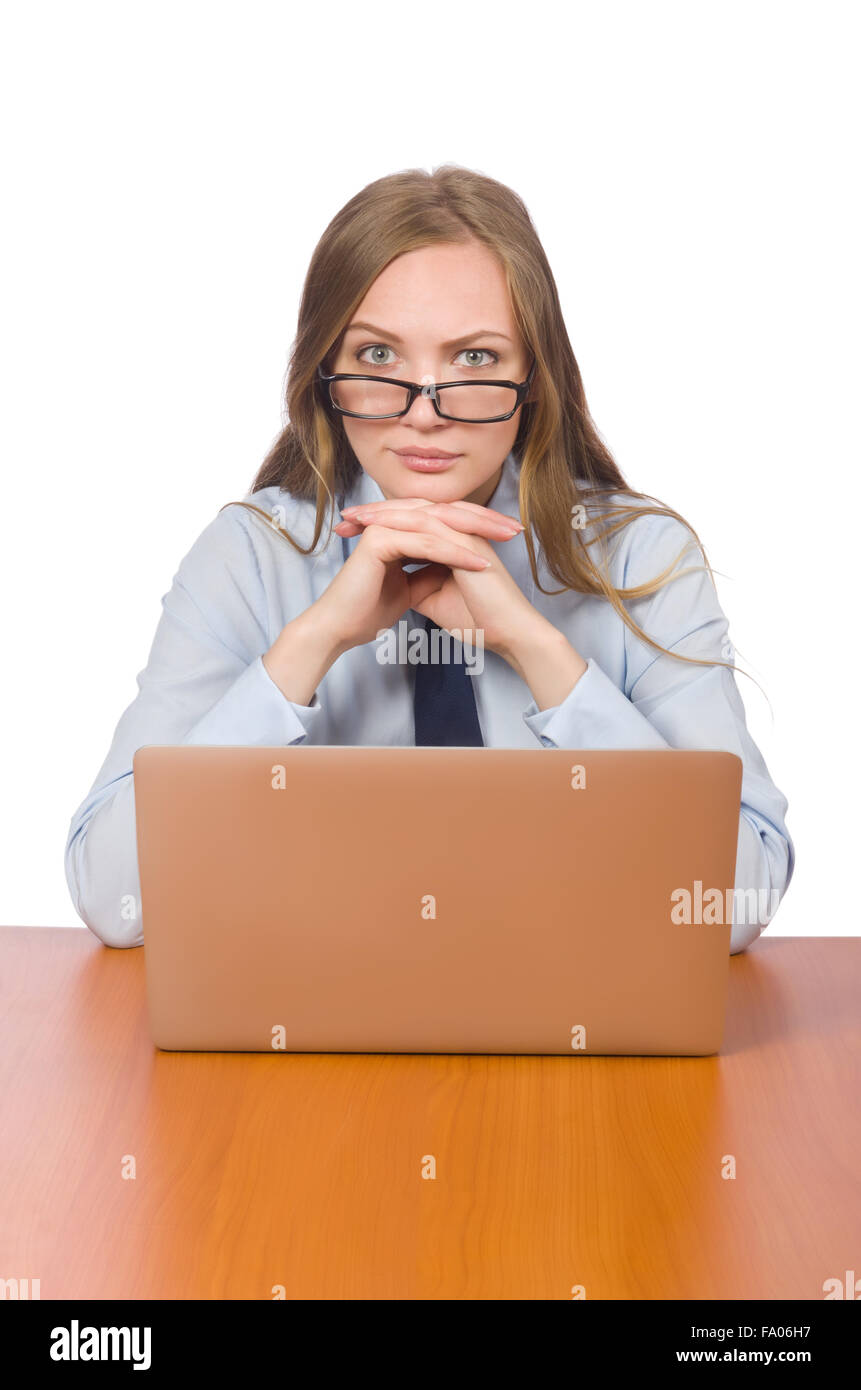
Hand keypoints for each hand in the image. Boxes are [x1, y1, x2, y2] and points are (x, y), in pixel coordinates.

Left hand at [336, 498, 589, 710]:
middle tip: (344, 519)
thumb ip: (416, 584)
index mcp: (453, 543)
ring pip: (415, 512)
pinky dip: (397, 522)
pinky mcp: (465, 541)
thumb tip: (393, 582)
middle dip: (374, 513)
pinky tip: (374, 526)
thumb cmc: (478, 620)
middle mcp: (458, 532)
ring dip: (381, 513)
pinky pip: (426, 524)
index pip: (412, 526)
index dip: (381, 526)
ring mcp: (463, 533)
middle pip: (411, 512)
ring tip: (352, 518)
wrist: (507, 633)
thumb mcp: (434, 599)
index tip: (351, 533)